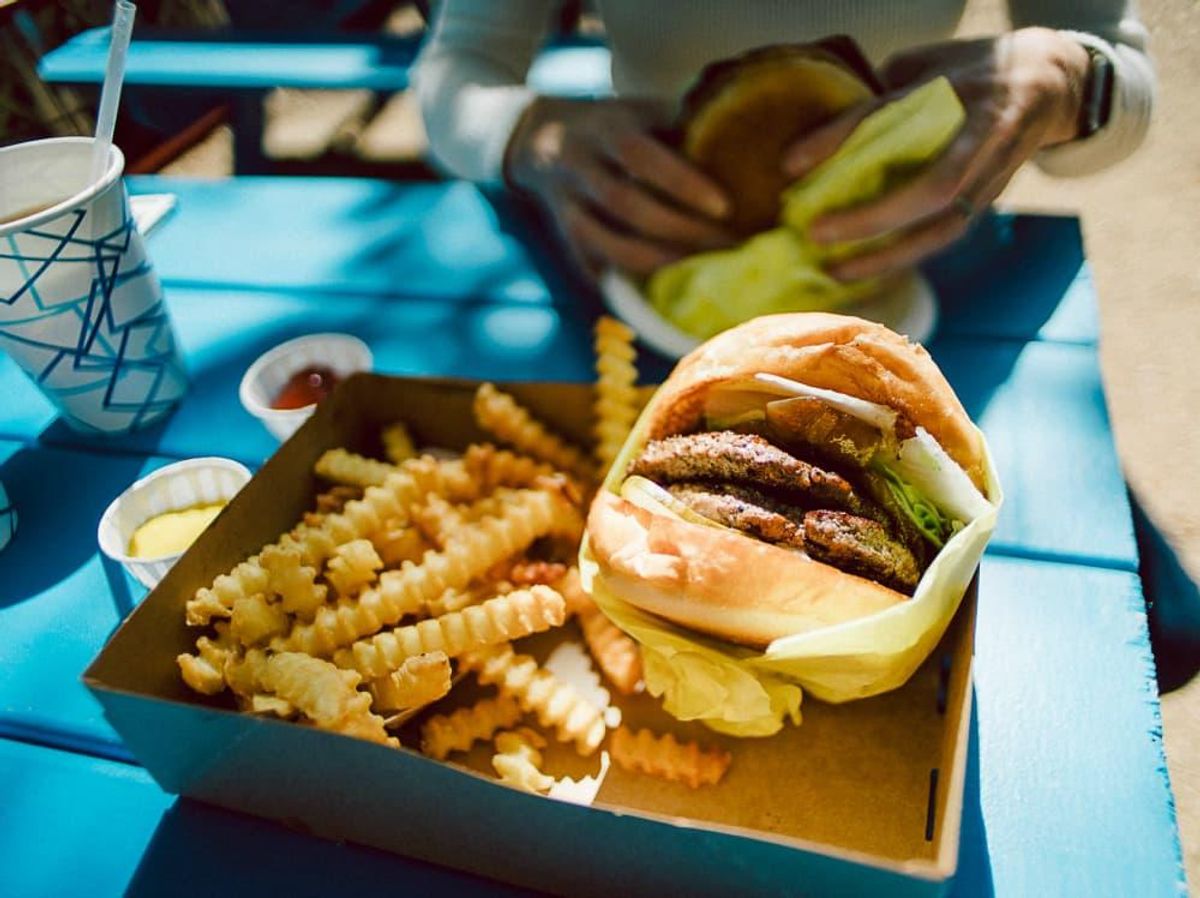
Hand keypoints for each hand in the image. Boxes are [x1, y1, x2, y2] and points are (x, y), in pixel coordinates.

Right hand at [504, 97, 734, 277]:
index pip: (640, 154)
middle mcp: (580, 163)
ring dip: (657, 261)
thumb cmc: (615, 124)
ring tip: (698, 271)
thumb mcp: (644, 109)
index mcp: (606, 126)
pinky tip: (657, 293)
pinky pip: (590, 264)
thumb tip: (745, 144)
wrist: (540, 137)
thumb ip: (683, 124)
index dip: (682, 182)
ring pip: (608, 241)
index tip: (724, 207)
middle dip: (680, 229)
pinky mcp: (563, 233)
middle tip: (726, 247)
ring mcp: (567, 202)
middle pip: (626, 204)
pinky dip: (624, 282)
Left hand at [781, 28, 1088, 279]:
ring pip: (944, 226)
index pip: (889, 116)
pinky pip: (946, 236)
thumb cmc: (971, 69)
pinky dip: (906, 258)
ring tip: (836, 272)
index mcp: (960, 88)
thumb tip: (817, 140)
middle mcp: (984, 134)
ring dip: (888, 256)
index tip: (790, 164)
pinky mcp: (991, 200)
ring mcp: (994, 173)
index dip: (839, 139)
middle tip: (815, 234)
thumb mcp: (925, 63)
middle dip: (872, 218)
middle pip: (931, 188)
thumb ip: (880, 94)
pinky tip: (867, 271)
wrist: (1052, 82)